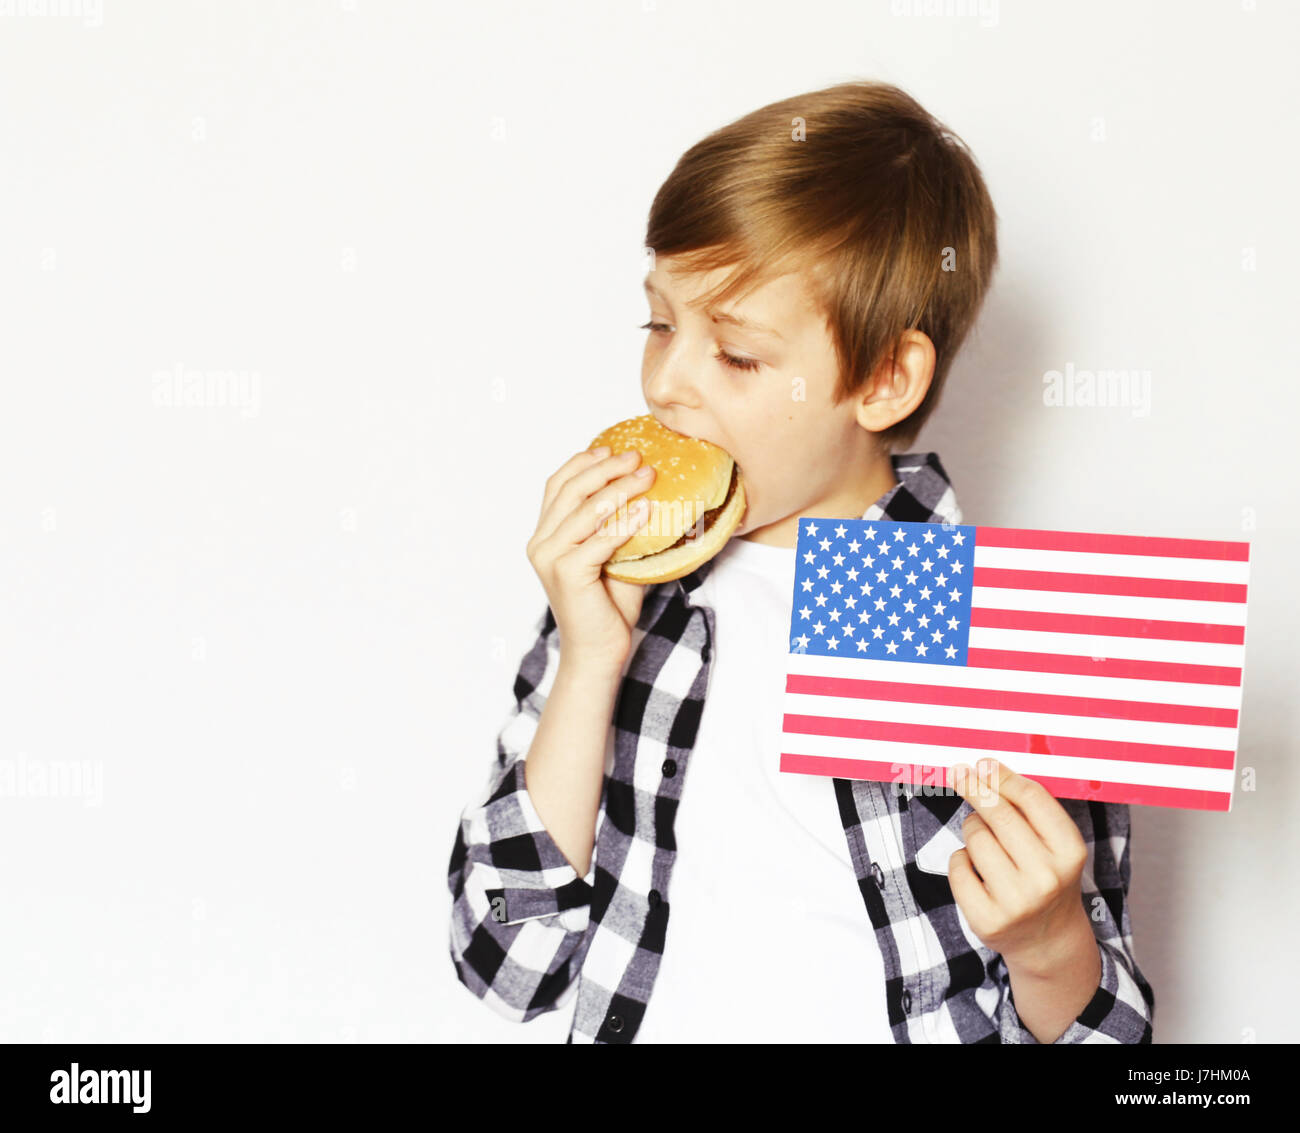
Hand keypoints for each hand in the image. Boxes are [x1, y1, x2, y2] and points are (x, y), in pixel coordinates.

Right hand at [526, 445, 656, 672]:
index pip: (558, 486)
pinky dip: (624, 523)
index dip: (583, 463)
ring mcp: (551, 559)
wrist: (599, 651)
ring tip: (648, 476)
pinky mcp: (567, 575)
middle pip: (571, 491)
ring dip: (620, 489)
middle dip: (606, 469)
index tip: (611, 448)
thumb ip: (617, 526)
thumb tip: (649, 492)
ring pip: (586, 512)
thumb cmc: (608, 605)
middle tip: (637, 457)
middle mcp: (541, 544)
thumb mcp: (613, 555)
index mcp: (546, 536)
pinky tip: (646, 511)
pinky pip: (599, 541)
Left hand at [947, 758, 1091, 972]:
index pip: (1031, 799)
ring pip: (974, 836)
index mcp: (1070, 852)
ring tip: (987, 845)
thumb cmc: (1046, 877)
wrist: (1047, 941)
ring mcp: (1016, 901)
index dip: (1002, 776)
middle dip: (974, 789)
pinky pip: (957, 865)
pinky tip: (977, 871)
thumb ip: (1030, 811)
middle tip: (958, 774)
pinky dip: (961, 860)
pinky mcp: (986, 919)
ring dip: (973, 830)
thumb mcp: (1055, 846)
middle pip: (998, 814)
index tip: (982, 763)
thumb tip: (984, 769)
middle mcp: (1046, 877)